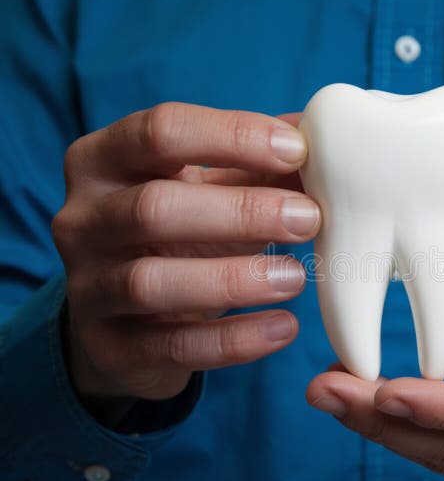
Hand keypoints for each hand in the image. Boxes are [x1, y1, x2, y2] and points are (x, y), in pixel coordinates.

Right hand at [53, 103, 319, 404]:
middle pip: (154, 208)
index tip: (299, 152)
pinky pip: (173, 347)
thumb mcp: (213, 189)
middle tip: (309, 219)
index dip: (233, 136)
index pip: (160, 131)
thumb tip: (325, 136)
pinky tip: (284, 327)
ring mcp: (87, 288)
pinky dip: (236, 340)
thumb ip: (259, 163)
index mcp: (103, 160)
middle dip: (242, 211)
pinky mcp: (110, 348)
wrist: (133, 315)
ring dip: (235, 279)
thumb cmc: (184, 232)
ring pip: (152, 283)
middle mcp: (81, 221)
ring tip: (296, 277)